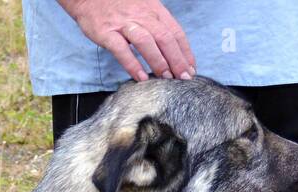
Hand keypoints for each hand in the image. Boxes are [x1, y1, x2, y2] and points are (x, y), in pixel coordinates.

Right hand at [58, 0, 195, 81]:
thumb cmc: (118, 5)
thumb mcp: (142, 8)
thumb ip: (156, 24)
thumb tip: (171, 49)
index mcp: (153, 10)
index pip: (175, 31)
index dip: (185, 51)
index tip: (191, 68)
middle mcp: (141, 15)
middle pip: (165, 38)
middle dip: (177, 59)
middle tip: (184, 77)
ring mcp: (124, 24)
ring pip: (146, 42)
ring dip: (158, 61)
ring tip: (166, 78)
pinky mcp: (107, 32)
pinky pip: (122, 50)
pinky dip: (132, 64)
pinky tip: (141, 77)